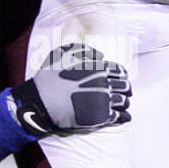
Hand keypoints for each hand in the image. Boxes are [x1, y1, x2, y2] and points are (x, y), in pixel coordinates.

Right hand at [10, 43, 131, 135]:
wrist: (42, 102)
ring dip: (125, 102)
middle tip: (126, 92)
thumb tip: (101, 55)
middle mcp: (104, 83)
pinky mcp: (101, 116)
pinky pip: (119, 117)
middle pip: (125, 86)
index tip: (122, 78)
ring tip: (124, 104)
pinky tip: (125, 117)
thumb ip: (84, 50)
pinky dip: (124, 116)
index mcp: (98, 68)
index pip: (119, 70)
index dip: (122, 74)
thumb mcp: (62, 53)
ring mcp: (103, 100)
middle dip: (126, 88)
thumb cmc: (49, 77)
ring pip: (123, 101)